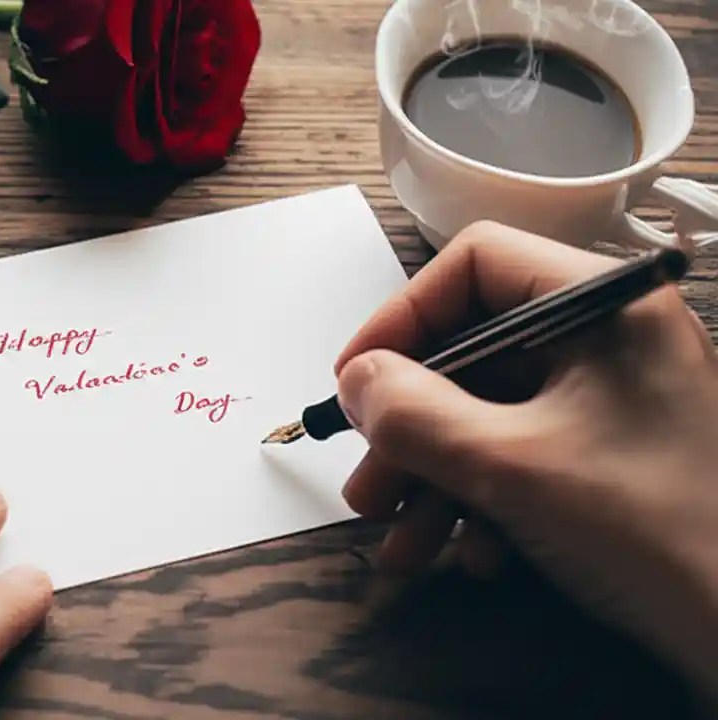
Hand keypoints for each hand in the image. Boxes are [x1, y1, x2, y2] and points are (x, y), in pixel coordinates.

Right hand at [334, 222, 717, 697]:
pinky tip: (473, 557)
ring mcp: (613, 400)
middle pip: (473, 351)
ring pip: (488, 414)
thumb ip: (416, 414)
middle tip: (369, 486)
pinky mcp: (612, 456)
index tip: (356, 381)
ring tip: (404, 543)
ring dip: (433, 479)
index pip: (476, 264)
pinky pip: (522, 456)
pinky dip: (482, 503)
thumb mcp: (512, 466)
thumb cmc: (656, 530)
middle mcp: (609, 340)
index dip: (403, 317)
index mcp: (602, 306)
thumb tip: (355, 381)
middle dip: (409, 428)